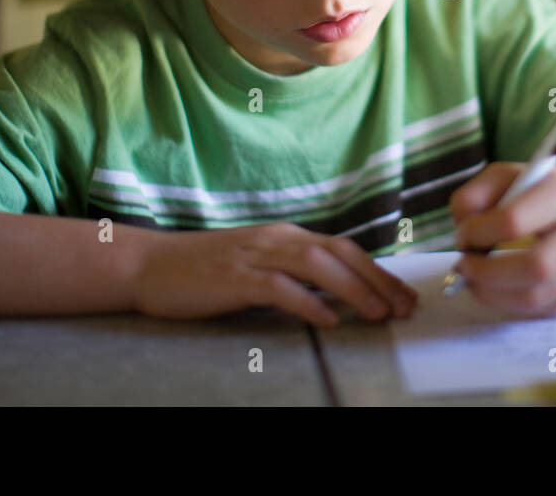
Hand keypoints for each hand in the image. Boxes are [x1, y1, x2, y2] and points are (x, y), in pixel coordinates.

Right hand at [133, 222, 417, 326]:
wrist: (151, 265)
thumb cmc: (206, 270)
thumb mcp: (259, 263)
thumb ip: (294, 273)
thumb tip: (336, 293)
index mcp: (287, 235)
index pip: (344, 248)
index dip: (378, 271)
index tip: (404, 296)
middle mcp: (277, 239)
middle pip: (340, 252)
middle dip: (377, 280)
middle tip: (404, 308)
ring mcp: (255, 256)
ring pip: (317, 265)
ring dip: (353, 289)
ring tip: (378, 313)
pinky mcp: (235, 277)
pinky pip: (279, 288)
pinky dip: (308, 303)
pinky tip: (328, 320)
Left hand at [449, 161, 555, 316]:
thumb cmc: (541, 191)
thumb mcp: (506, 176)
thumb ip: (474, 195)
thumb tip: (462, 228)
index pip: (513, 221)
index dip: (477, 232)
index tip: (462, 235)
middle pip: (534, 267)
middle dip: (486, 272)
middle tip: (463, 265)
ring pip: (534, 297)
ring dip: (491, 293)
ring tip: (473, 279)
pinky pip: (537, 310)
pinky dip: (506, 302)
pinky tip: (494, 286)